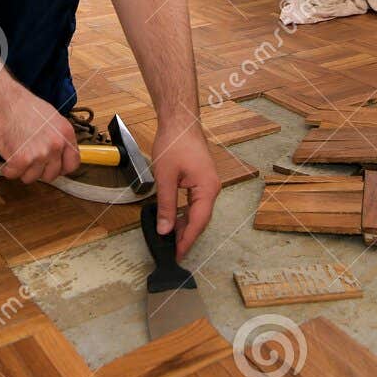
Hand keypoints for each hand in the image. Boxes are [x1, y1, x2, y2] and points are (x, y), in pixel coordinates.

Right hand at [0, 86, 78, 183]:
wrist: (0, 99)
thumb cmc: (20, 104)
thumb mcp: (50, 117)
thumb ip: (57, 136)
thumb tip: (58, 152)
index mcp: (65, 133)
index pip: (72, 163)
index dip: (61, 168)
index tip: (52, 167)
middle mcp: (56, 145)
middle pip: (51, 174)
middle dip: (38, 170)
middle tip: (27, 159)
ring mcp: (39, 154)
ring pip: (31, 177)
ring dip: (21, 170)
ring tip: (14, 153)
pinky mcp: (21, 160)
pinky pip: (13, 174)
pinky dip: (7, 168)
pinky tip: (5, 155)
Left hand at [150, 122, 220, 257]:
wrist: (180, 121)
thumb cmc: (175, 143)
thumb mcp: (165, 177)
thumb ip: (166, 206)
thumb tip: (165, 229)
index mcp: (208, 188)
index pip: (198, 222)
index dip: (187, 240)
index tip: (178, 254)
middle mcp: (212, 188)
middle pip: (200, 219)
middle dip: (186, 235)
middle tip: (171, 250)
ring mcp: (208, 183)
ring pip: (197, 212)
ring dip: (184, 224)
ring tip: (170, 237)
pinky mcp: (201, 180)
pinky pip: (195, 202)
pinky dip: (185, 212)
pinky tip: (174, 218)